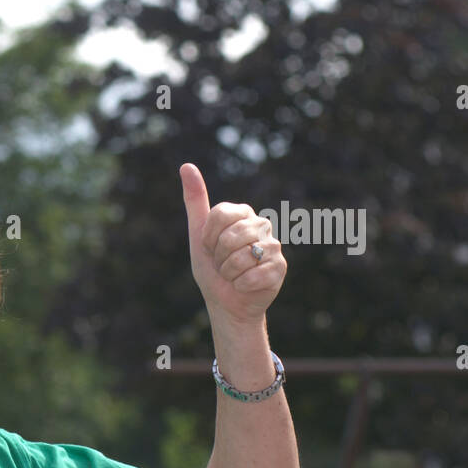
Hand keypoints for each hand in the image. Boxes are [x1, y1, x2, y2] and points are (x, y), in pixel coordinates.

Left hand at [180, 163, 284, 325]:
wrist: (225, 302)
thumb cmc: (212, 268)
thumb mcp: (197, 234)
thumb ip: (195, 201)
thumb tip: (186, 165)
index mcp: (242, 213)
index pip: (220, 214)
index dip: (208, 237)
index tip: (209, 247)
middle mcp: (261, 225)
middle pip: (231, 237)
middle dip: (218, 257)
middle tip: (222, 263)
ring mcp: (273, 246)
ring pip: (241, 257)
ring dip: (228, 272)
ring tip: (233, 274)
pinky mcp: (280, 268)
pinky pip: (252, 275)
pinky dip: (240, 285)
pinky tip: (244, 285)